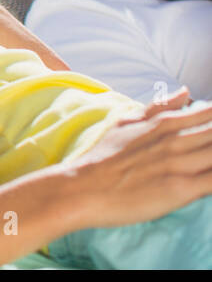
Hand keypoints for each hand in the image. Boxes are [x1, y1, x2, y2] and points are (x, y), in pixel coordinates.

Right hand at [67, 94, 211, 229]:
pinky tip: (210, 174)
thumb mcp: (128, 123)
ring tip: (206, 156)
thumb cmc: (103, 158)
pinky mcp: (182, 189)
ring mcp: (180, 164)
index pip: (209, 113)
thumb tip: (186, 92)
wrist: (83, 189)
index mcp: (164, 124)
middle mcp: (176, 141)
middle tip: (206, 143)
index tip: (211, 125)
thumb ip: (160, 108)